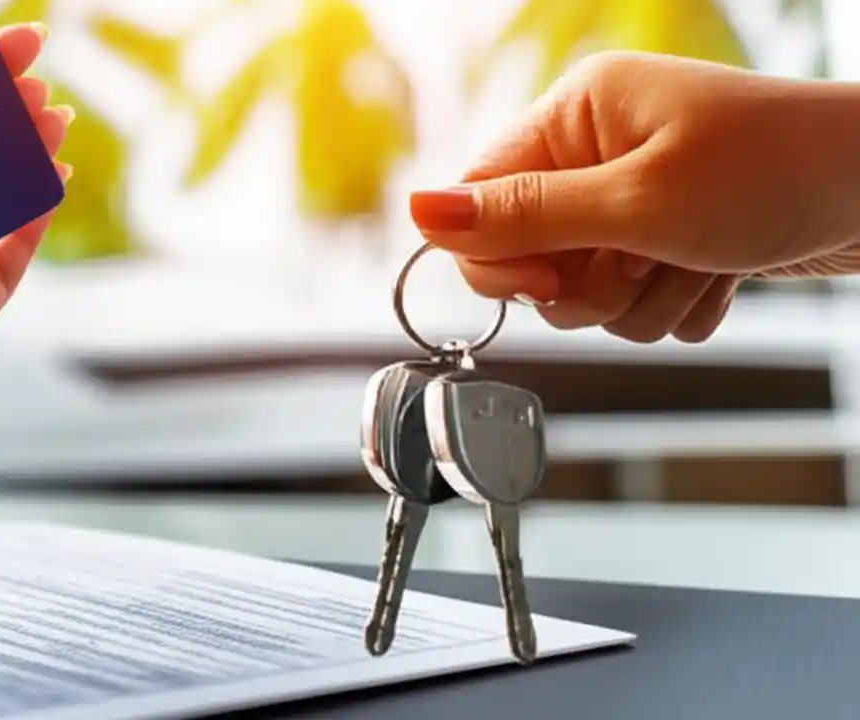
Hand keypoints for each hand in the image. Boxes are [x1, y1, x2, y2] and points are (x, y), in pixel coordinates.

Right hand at [410, 51, 859, 342]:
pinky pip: (637, 302)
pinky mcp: (673, 239)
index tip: (551, 280)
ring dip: (641, 301)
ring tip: (698, 263)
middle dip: (588, 286)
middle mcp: (597, 153)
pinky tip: (721, 273)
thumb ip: (522, 217)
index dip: (500, 259)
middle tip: (644, 264)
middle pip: (531, 259)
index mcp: (575, 117)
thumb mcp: (637, 200)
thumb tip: (418, 212)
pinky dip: (677, 304)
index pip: (477, 199)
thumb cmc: (779, 169)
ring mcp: (636, 198)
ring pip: (587, 293)